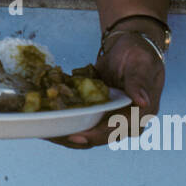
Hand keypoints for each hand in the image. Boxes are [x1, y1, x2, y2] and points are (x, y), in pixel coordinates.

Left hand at [47, 31, 164, 149]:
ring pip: (87, 133)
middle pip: (97, 137)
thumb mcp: (140, 64)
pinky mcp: (98, 114)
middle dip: (73, 137)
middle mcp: (126, 122)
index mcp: (140, 115)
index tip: (73, 136)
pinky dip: (65, 121)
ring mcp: (111, 119)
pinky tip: (46, 120)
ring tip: (43, 132)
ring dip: (65, 133)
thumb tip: (142, 101)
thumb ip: (138, 82)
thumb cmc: (137, 53)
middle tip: (49, 135)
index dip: (94, 135)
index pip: (115, 130)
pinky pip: (82, 122)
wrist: (128, 47)